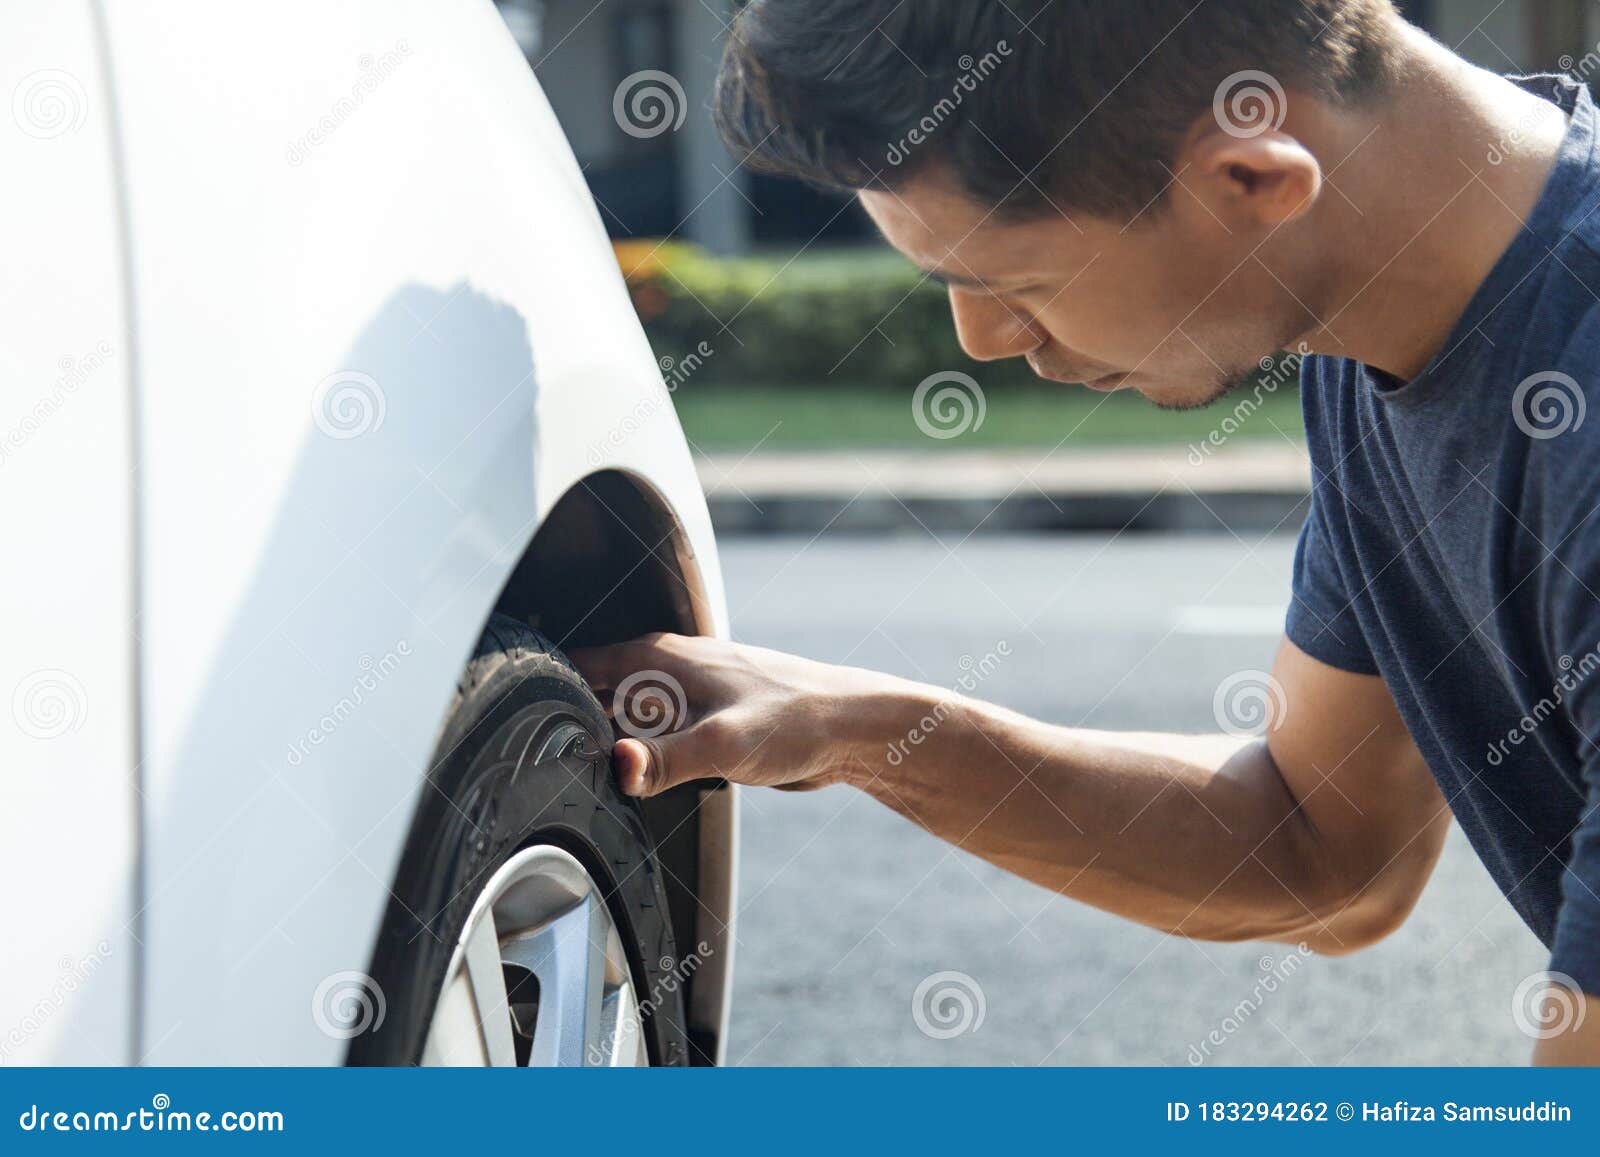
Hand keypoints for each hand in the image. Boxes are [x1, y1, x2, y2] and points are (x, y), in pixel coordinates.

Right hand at [569, 633, 899, 797]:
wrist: (852, 729)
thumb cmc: (798, 719)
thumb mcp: (724, 742)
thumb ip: (666, 759)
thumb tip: (618, 766)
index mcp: (659, 659)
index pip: (577, 666)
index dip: (544, 694)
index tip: (516, 726)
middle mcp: (665, 672)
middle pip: (593, 697)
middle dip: (569, 727)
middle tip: (541, 767)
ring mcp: (683, 697)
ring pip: (622, 721)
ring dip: (605, 746)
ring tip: (574, 779)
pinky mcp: (701, 724)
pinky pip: (652, 740)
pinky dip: (638, 758)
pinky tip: (629, 785)